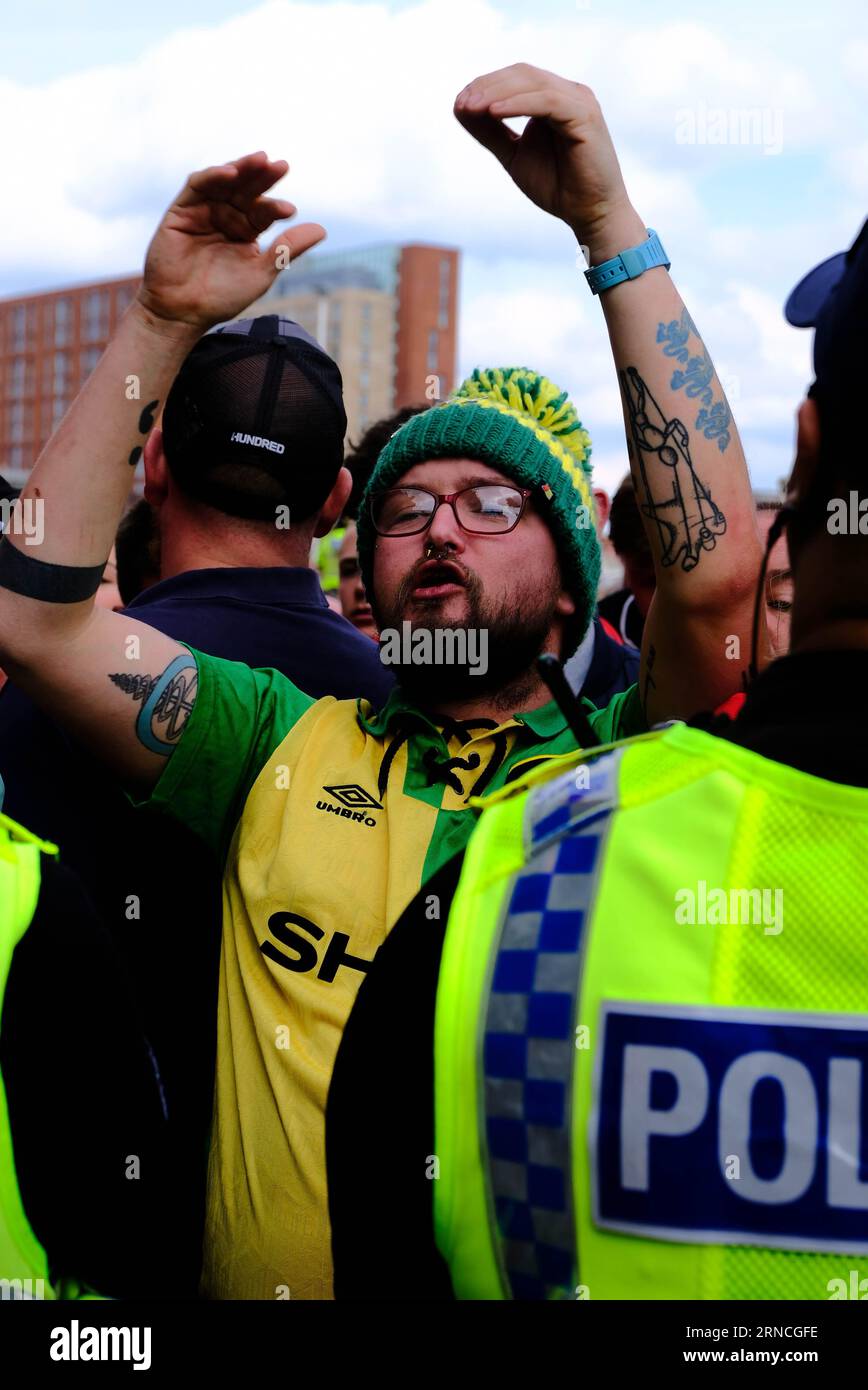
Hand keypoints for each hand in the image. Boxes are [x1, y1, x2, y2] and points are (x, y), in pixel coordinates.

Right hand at [137, 152, 325, 329]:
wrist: (184, 312)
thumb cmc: (222, 297)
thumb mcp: (261, 272)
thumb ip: (287, 249)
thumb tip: (322, 229)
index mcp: (245, 231)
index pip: (263, 211)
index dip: (276, 208)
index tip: (289, 210)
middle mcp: (225, 216)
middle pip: (246, 190)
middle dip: (263, 177)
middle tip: (281, 166)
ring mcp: (203, 211)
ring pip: (225, 181)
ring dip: (242, 168)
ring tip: (261, 160)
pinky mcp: (181, 210)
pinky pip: (198, 185)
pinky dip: (214, 175)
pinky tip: (232, 172)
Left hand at [454, 65, 641, 259]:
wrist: (589, 214)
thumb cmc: (557, 187)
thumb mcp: (514, 156)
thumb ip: (491, 132)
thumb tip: (460, 108)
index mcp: (554, 99)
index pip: (516, 78)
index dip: (485, 85)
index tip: (459, 104)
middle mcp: (568, 93)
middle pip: (522, 74)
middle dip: (487, 86)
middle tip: (461, 104)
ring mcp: (579, 101)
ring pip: (533, 83)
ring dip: (498, 92)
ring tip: (471, 107)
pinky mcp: (586, 116)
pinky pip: (547, 102)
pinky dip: (518, 104)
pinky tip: (494, 112)